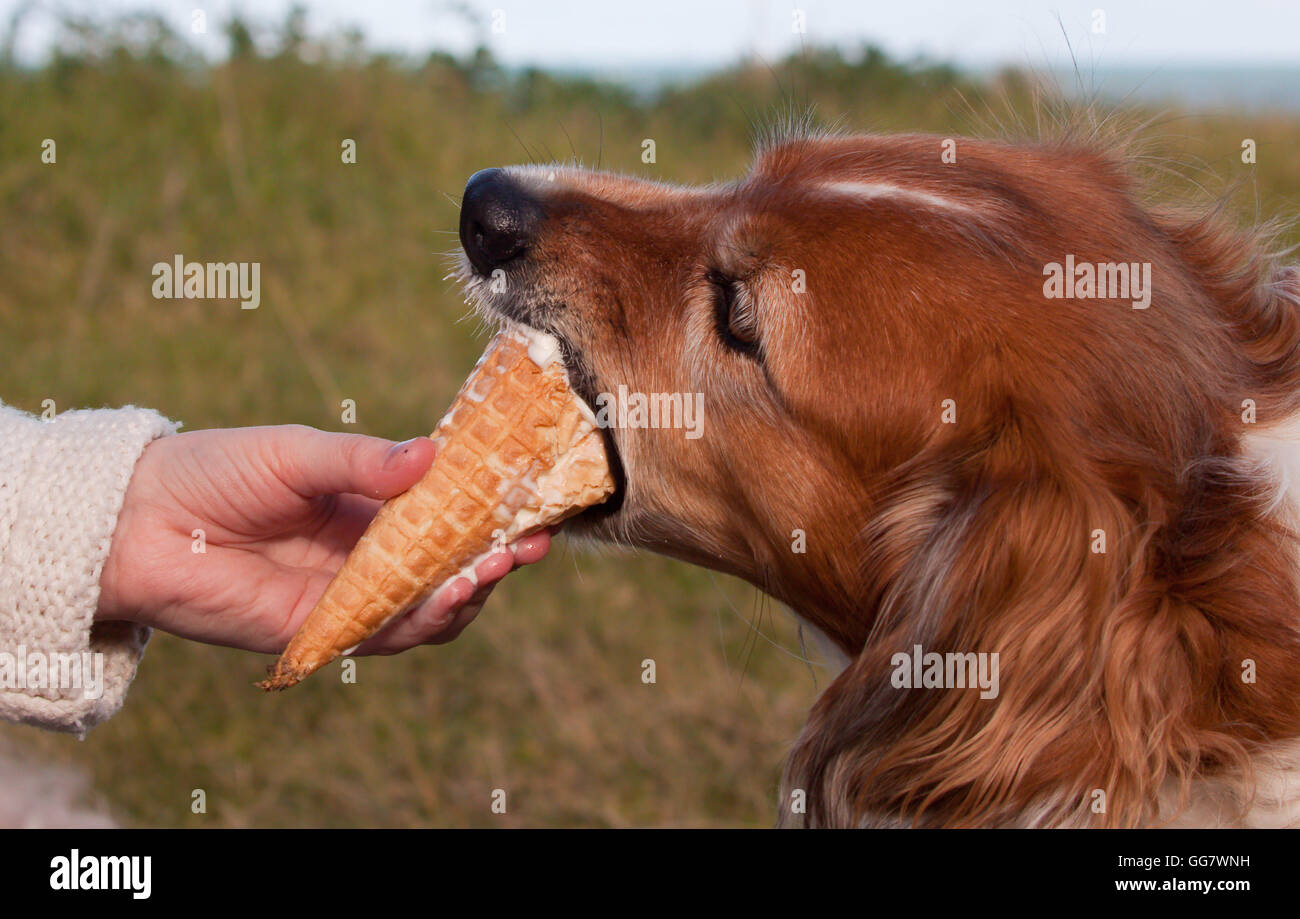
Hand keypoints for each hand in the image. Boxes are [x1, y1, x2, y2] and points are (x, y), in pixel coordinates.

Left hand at [97, 425, 549, 654]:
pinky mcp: (323, 632)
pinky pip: (387, 635)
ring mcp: (350, 595)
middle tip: (529, 543)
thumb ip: (362, 461)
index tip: (531, 501)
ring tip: (494, 568)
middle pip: (450, 568)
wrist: (141, 522)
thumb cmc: (217, 471)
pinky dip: (425, 620)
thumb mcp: (298, 453)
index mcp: (370, 507)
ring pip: (429, 609)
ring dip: (469, 594)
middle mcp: (368, 556)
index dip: (492, 513)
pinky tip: (449, 594)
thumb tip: (433, 455)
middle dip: (495, 559)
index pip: (447, 516)